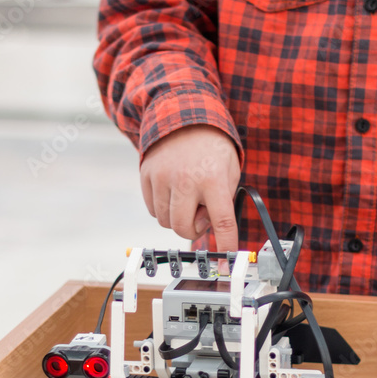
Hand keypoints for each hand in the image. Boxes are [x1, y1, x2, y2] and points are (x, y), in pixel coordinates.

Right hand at [140, 124, 240, 251]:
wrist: (183, 115)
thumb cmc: (211, 146)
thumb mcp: (230, 170)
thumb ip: (224, 201)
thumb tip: (217, 233)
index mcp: (212, 179)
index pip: (222, 222)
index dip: (225, 244)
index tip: (225, 262)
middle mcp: (185, 180)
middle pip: (183, 229)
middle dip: (193, 229)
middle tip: (201, 213)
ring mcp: (162, 178)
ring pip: (166, 222)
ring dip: (178, 217)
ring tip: (187, 196)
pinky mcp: (146, 176)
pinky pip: (153, 209)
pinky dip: (164, 208)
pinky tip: (173, 190)